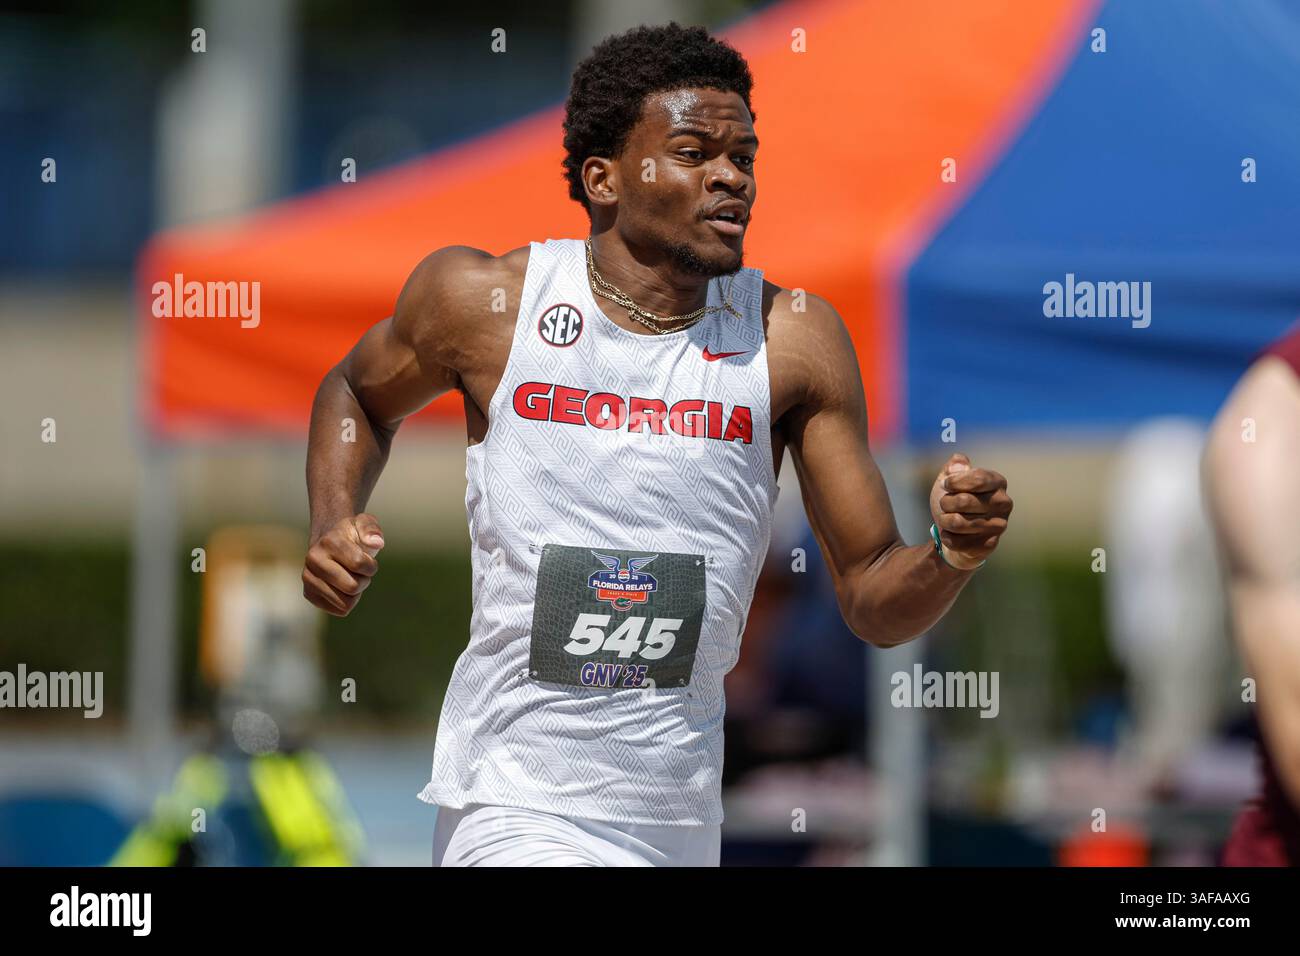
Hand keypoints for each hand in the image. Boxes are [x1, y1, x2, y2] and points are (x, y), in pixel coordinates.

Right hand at [302, 513, 384, 615]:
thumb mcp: (364, 524)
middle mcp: (313, 560)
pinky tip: (342, 587)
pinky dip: (347, 601)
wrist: (330, 543)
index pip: (359, 564)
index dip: (371, 566)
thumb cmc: (352, 535)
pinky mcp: (309, 594)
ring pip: (346, 603)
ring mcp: (308, 578)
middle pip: (352, 587)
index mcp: (328, 541)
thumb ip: (372, 530)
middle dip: (364, 581)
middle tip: (359, 571)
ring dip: (356, 593)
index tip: (367, 559)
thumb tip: (377, 543)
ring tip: (350, 577)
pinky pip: (339, 610)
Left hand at [928, 453, 1011, 569]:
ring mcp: (999, 525)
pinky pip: (957, 541)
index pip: (977, 478)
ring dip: (944, 520)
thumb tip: (958, 464)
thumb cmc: (955, 500)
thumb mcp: (951, 479)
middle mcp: (1004, 503)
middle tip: (945, 504)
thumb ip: (954, 466)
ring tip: (946, 518)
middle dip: (945, 502)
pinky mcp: (989, 544)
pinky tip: (951, 534)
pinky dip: (946, 537)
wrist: (956, 532)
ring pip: (958, 522)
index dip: (954, 482)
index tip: (945, 484)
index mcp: (997, 482)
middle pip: (964, 501)